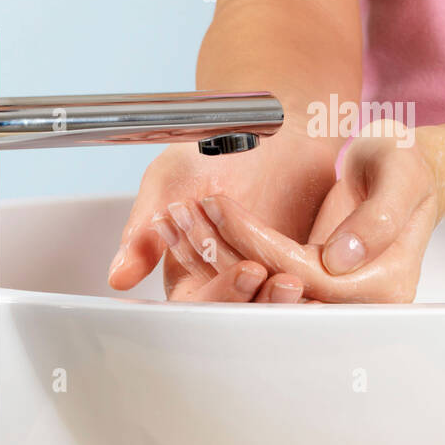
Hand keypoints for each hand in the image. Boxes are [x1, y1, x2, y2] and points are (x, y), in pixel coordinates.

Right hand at [108, 129, 337, 302]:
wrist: (277, 123)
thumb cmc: (218, 146)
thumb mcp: (171, 182)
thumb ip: (144, 230)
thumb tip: (118, 279)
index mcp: (190, 278)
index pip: (200, 308)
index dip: (223, 296)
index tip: (247, 270)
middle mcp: (227, 289)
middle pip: (240, 321)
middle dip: (261, 306)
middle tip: (285, 281)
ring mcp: (268, 286)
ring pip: (276, 316)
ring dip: (289, 306)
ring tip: (301, 280)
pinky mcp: (305, 278)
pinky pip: (310, 300)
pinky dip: (316, 297)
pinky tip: (325, 283)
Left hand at [190, 122, 444, 302]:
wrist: (409, 172)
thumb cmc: (407, 166)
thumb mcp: (402, 176)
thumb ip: (378, 218)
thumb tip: (340, 260)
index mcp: (382, 283)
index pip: (301, 270)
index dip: (255, 241)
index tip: (218, 206)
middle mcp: (355, 302)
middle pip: (273, 288)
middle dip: (220, 254)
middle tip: (180, 217)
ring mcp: (331, 297)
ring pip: (260, 288)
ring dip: (213, 257)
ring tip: (174, 221)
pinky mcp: (308, 285)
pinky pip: (261, 278)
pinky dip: (225, 254)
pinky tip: (193, 229)